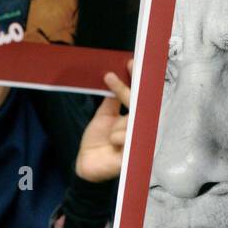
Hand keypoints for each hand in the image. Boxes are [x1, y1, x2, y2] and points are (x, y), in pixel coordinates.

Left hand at [76, 60, 132, 183]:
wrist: (87, 165)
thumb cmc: (96, 142)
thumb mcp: (103, 117)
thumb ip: (112, 101)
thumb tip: (115, 78)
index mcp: (132, 117)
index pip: (136, 95)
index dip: (134, 78)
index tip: (129, 62)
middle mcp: (139, 126)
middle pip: (139, 103)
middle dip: (129, 88)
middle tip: (121, 70)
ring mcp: (140, 138)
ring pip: (132, 121)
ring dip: (117, 129)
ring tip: (110, 139)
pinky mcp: (138, 152)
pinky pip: (128, 137)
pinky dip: (117, 138)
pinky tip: (113, 145)